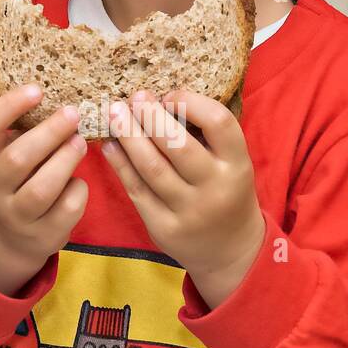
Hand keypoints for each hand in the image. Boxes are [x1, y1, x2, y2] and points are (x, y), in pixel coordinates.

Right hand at [0, 85, 88, 294]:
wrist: (12, 236)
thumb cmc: (19, 179)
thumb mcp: (9, 153)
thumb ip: (26, 129)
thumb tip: (65, 88)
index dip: (9, 106)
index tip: (37, 89)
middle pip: (17, 159)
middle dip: (49, 134)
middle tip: (73, 113)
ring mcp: (18, 213)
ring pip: (42, 189)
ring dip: (66, 162)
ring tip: (81, 143)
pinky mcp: (43, 234)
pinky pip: (66, 209)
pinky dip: (78, 190)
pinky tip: (78, 181)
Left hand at [101, 87, 265, 308]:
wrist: (230, 251)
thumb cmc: (227, 193)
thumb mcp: (232, 164)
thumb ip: (206, 138)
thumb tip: (159, 100)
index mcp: (238, 165)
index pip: (218, 123)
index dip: (191, 102)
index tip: (171, 95)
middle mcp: (215, 188)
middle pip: (177, 145)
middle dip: (150, 116)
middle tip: (133, 97)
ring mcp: (188, 211)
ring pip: (151, 167)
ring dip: (128, 136)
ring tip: (114, 113)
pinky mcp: (164, 228)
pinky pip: (137, 190)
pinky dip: (120, 165)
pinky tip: (110, 146)